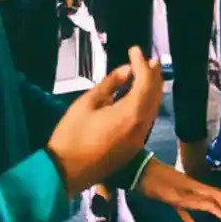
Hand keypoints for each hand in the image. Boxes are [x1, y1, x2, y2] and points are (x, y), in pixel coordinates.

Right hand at [47, 47, 162, 194]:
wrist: (66, 172)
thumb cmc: (72, 134)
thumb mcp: (87, 103)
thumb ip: (110, 84)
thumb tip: (127, 70)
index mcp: (130, 114)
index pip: (144, 82)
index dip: (141, 63)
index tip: (134, 49)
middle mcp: (141, 126)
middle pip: (155, 95)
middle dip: (153, 74)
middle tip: (149, 58)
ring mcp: (139, 139)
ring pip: (153, 108)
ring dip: (152, 89)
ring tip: (147, 72)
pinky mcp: (134, 147)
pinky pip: (146, 119)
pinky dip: (146, 103)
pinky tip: (139, 95)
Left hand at [135, 162, 220, 221]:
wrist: (137, 170)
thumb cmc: (155, 182)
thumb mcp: (174, 194)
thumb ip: (193, 200)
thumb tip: (213, 205)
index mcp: (195, 188)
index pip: (219, 198)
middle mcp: (194, 189)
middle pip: (217, 200)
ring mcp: (184, 193)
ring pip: (206, 205)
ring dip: (219, 213)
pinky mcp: (173, 198)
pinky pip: (188, 211)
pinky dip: (194, 221)